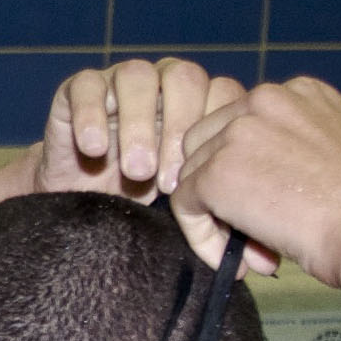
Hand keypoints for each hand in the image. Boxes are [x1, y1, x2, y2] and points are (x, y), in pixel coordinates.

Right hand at [34, 58, 258, 263]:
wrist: (81, 202)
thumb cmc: (145, 207)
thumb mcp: (188, 213)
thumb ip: (225, 225)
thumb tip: (261, 264)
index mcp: (201, 104)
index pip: (222, 94)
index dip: (215, 134)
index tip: (200, 183)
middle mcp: (165, 86)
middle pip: (184, 78)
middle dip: (179, 128)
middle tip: (169, 181)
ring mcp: (122, 82)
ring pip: (138, 76)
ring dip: (139, 123)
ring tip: (137, 172)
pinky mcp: (80, 88)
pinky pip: (87, 85)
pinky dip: (91, 114)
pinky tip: (95, 149)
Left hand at [164, 75, 340, 292]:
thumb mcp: (340, 157)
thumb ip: (297, 153)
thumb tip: (259, 184)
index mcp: (301, 92)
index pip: (245, 124)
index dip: (250, 172)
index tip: (276, 209)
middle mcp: (266, 98)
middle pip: (209, 143)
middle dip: (226, 193)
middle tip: (257, 237)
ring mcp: (238, 132)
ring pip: (194, 175)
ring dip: (217, 218)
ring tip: (255, 253)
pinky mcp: (217, 172)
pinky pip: (186, 206)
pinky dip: (204, 239)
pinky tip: (238, 263)